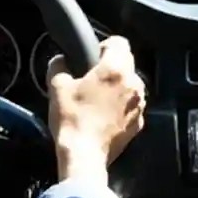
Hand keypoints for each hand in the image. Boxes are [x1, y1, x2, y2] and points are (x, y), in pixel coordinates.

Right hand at [46, 36, 145, 183]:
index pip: (119, 42)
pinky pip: (132, 106)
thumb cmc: (72, 119)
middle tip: (91, 79)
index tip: (92, 57)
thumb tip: (61, 60)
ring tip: (97, 99)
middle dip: (111, 67)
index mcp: (116, 69)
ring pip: (130, 85)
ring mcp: (139, 104)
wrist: (84, 155)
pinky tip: (104, 116)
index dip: (104, 46)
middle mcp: (134, 83)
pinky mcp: (139, 122)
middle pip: (126, 63)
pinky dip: (121, 106)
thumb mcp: (57, 86)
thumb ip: (59, 65)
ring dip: (118, 87)